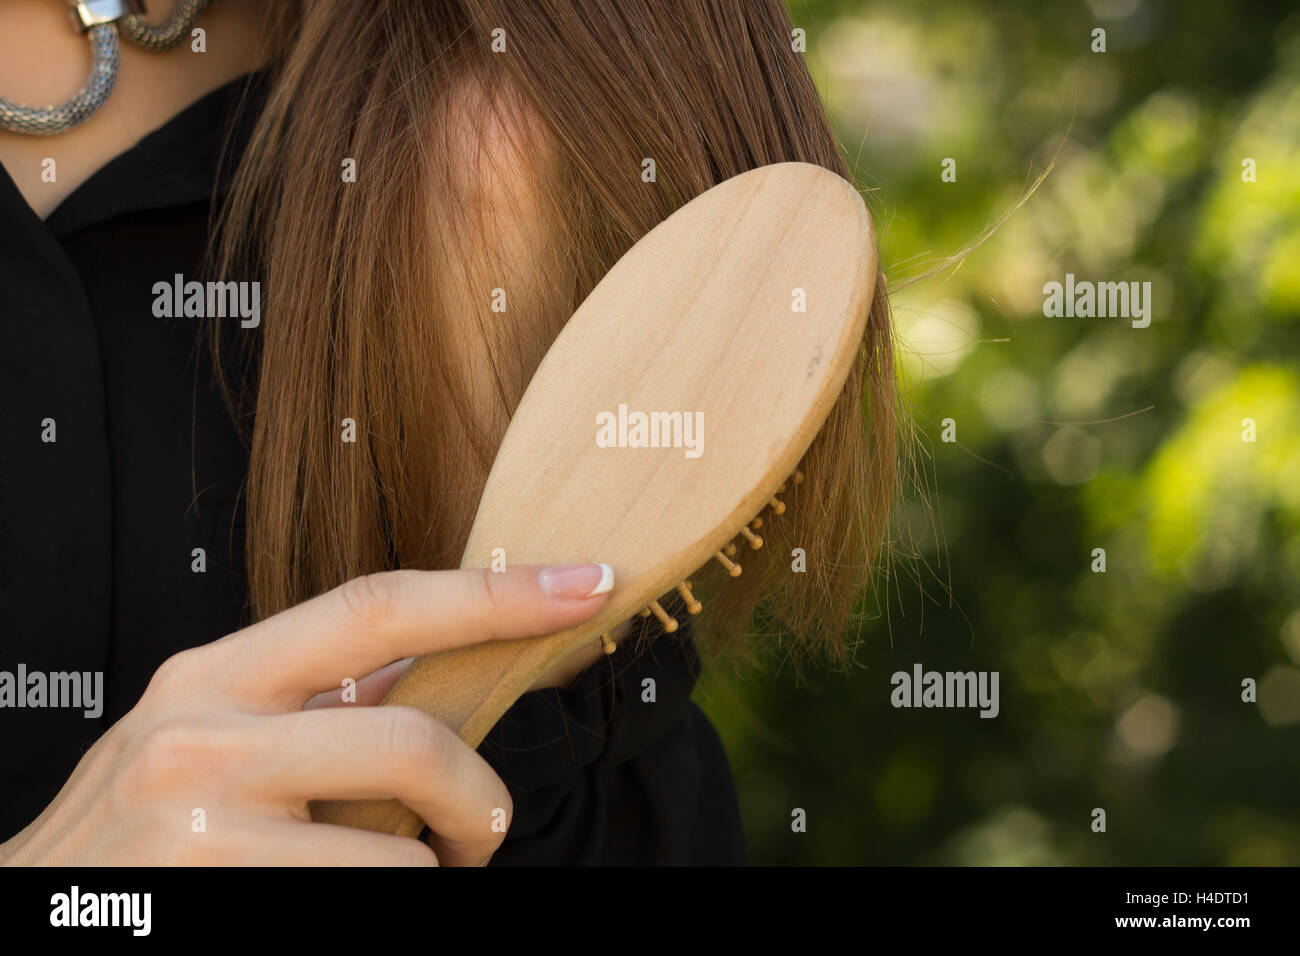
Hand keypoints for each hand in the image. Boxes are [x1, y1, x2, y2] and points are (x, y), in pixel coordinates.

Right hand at [0, 563, 612, 865]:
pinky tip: (337, 902)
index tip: (587, 582)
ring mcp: (201, 820)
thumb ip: (307, 705)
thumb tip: (435, 672)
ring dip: (427, 876)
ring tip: (399, 881)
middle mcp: (201, 733)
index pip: (377, 605)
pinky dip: (389, 905)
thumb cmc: (134, 834)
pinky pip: (372, 899)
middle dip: (477, 797)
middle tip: (479, 835)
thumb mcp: (205, 740)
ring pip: (401, 853)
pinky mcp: (212, 891)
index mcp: (215, 673)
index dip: (494, 593)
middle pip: (413, 740)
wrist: (22, 917)